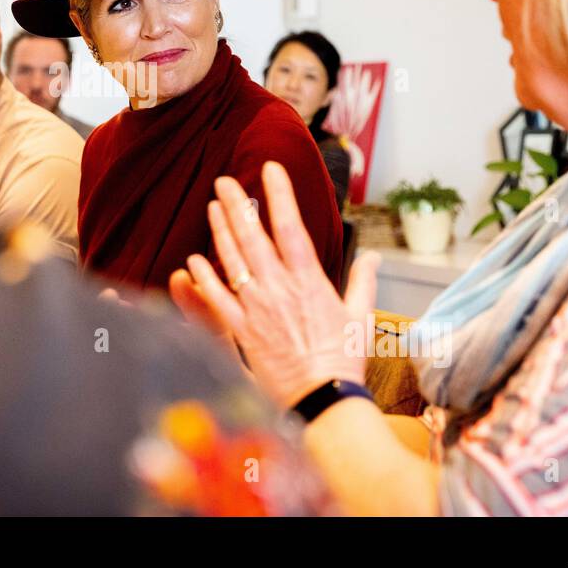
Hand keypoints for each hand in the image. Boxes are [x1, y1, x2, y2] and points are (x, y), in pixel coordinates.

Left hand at [172, 161, 379, 408]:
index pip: (291, 226)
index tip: (270, 169)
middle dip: (237, 205)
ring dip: (220, 231)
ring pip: (233, 260)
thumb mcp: (361, 316)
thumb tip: (373, 256)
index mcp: (310, 280)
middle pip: (253, 236)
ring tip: (212, 207)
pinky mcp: (241, 331)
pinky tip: (194, 260)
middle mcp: (280, 288)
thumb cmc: (345, 359)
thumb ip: (363, 281)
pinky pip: (218, 299)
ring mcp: (257, 308)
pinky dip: (205, 278)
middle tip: (224, 181)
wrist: (323, 399)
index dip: (279, 194)